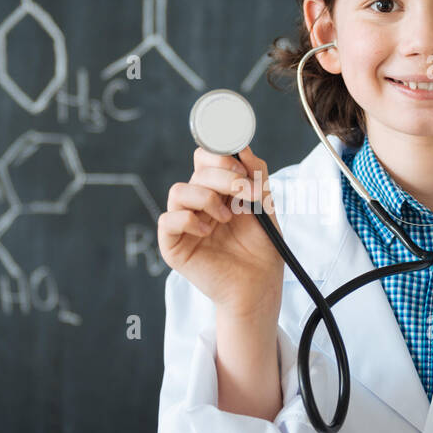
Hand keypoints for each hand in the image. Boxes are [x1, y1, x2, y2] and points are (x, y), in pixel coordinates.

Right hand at [157, 144, 284, 316]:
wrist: (260, 285)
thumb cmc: (262, 249)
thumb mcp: (265, 205)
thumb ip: (256, 174)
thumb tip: (243, 147)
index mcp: (218, 190)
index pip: (205, 158)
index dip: (219, 153)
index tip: (240, 164)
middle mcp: (198, 203)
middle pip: (197, 170)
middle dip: (224, 176)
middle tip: (245, 193)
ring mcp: (184, 223)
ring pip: (179, 190)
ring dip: (207, 198)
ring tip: (227, 218)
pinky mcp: (174, 245)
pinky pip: (167, 220)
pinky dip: (188, 220)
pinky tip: (207, 231)